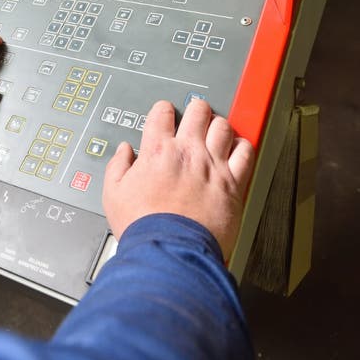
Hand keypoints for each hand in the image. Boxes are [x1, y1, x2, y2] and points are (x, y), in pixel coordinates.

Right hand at [103, 98, 254, 259]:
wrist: (170, 250)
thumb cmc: (144, 226)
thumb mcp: (114, 194)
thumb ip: (118, 167)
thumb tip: (124, 151)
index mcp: (158, 151)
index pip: (162, 113)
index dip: (163, 110)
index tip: (164, 114)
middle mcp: (188, 152)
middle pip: (198, 111)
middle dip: (196, 108)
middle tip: (195, 113)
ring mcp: (212, 166)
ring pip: (223, 127)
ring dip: (219, 125)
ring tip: (216, 129)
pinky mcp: (232, 184)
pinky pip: (245, 154)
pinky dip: (242, 146)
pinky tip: (238, 149)